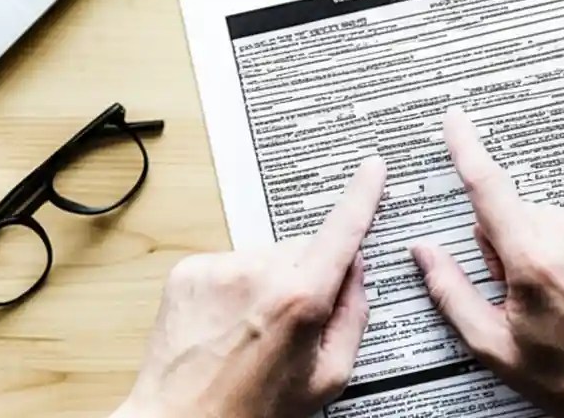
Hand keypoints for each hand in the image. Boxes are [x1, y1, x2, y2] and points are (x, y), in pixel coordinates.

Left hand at [114, 157, 386, 417]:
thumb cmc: (251, 411)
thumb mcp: (327, 378)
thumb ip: (353, 317)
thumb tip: (355, 273)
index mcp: (299, 300)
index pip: (341, 233)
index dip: (362, 196)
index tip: (373, 169)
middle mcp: (257, 273)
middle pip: (304, 250)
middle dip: (308, 276)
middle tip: (292, 326)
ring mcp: (219, 268)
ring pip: (266, 257)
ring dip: (269, 283)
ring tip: (252, 332)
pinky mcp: (190, 270)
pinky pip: (231, 264)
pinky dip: (236, 287)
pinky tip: (227, 325)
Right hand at [410, 109, 563, 417]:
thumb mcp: (497, 348)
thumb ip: (452, 293)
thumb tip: (425, 253)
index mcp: (535, 263)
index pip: (489, 191)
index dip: (467, 150)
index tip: (455, 122)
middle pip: (518, 214)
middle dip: (510, 244)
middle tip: (527, 294)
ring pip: (552, 218)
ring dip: (547, 245)